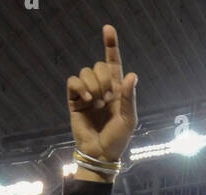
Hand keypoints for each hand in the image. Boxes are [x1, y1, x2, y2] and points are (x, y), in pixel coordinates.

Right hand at [67, 25, 137, 164]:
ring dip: (92, 85)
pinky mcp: (75, 101)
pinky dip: (80, 87)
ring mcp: (87, 94)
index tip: (107, 28)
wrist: (101, 154)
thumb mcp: (129, 119)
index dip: (110, 45)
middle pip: (98, 66)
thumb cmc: (118, 139)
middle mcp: (101, 88)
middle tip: (107, 98)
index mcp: (117, 90)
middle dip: (103, 79)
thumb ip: (129, 97)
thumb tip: (132, 75)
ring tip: (97, 103)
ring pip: (86, 72)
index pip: (113, 63)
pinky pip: (73, 82)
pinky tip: (87, 100)